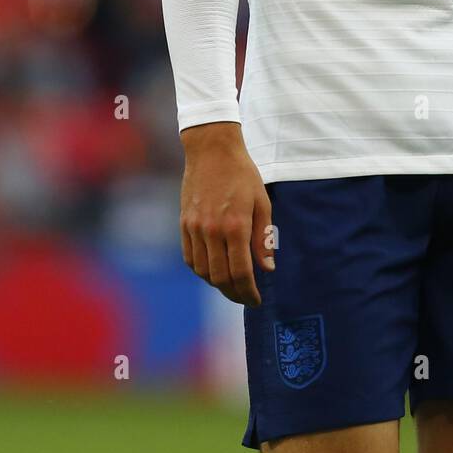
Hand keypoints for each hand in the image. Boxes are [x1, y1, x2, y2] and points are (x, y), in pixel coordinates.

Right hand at [179, 121, 274, 306]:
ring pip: (203, 271)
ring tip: (232, 286)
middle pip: (220, 278)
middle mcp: (212, 230)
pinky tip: (214, 270)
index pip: (241, 272)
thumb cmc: (243, 175)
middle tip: (246, 298)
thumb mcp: (262, 202)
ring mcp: (195, 228)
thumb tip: (267, 268)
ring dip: (218, 284)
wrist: (212, 151)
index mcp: (236, 226)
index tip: (256, 300)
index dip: (249, 292)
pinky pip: (190, 258)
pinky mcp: (184, 224)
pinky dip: (201, 270)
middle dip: (234, 294)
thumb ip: (263, 238)